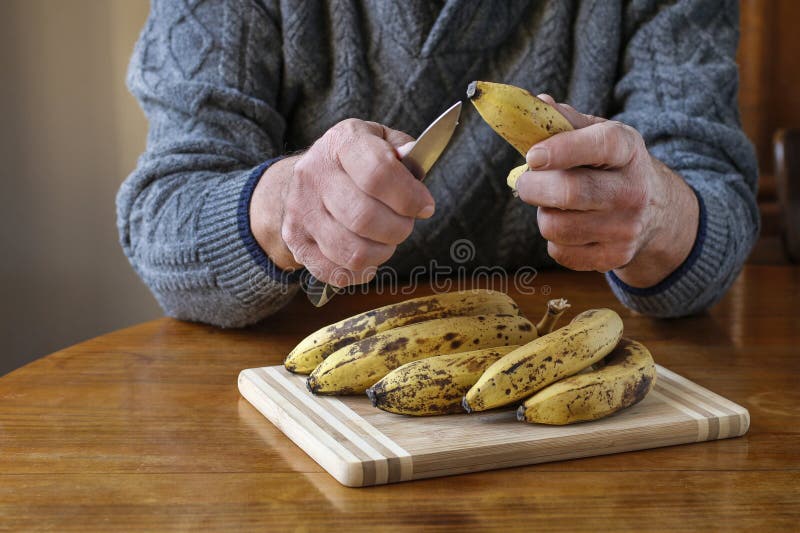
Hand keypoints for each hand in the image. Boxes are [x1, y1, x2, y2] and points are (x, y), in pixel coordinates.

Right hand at [249, 119, 434, 286]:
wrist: (307, 178)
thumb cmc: (356, 163)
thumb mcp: (382, 141)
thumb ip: (406, 154)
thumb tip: (415, 177)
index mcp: (342, 142)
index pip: (378, 173)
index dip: (409, 196)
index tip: (425, 206)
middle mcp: (315, 174)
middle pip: (364, 217)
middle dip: (398, 228)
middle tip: (405, 224)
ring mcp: (301, 210)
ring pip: (352, 251)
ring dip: (382, 252)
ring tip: (386, 241)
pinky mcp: (296, 241)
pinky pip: (335, 272)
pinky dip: (360, 273)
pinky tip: (369, 258)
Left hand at [515, 95, 698, 287]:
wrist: (656, 212)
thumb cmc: (612, 166)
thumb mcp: (598, 135)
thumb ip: (564, 120)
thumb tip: (536, 103)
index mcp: (628, 149)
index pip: (599, 145)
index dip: (562, 149)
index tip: (533, 156)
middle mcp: (633, 190)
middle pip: (569, 193)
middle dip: (532, 187)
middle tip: (524, 182)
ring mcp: (626, 228)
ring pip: (556, 226)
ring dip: (543, 214)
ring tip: (553, 205)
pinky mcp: (614, 257)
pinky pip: (560, 252)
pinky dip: (554, 240)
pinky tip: (569, 226)